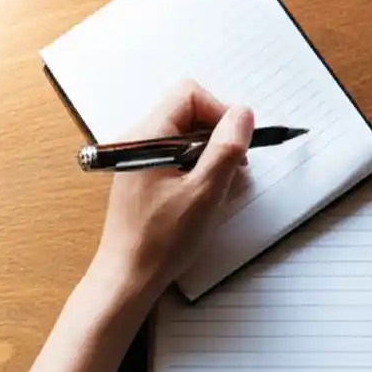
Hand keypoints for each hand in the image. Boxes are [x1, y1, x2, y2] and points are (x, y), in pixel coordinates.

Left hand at [92, 80, 253, 296]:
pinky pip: (175, 156)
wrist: (128, 277)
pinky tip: (202, 196)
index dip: (219, 111)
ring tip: (218, 187)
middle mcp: (138, 141)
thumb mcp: (205, 192)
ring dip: (208, 154)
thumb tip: (242, 114)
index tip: (236, 140)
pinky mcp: (142, 176)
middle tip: (233, 167)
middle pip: (187, 113)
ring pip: (184, 136)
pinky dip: (195, 169)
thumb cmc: (160, 241)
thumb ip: (226, 148)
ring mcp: (138, 158)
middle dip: (217, 135)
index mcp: (147, 137)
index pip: (188, 94)